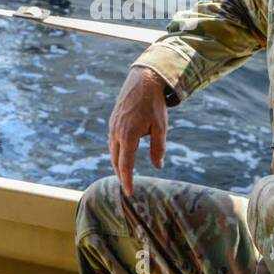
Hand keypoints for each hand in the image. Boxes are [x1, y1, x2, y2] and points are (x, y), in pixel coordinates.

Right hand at [108, 66, 167, 196]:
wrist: (143, 80)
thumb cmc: (154, 104)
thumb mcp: (161, 127)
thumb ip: (158, 148)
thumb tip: (158, 166)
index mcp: (128, 135)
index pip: (125, 165)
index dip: (127, 180)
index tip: (129, 193)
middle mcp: (116, 132)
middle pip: (116, 160)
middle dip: (121, 175)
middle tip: (128, 187)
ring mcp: (113, 125)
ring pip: (112, 151)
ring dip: (118, 164)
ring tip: (125, 174)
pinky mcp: (113, 120)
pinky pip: (112, 141)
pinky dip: (117, 152)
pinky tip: (124, 155)